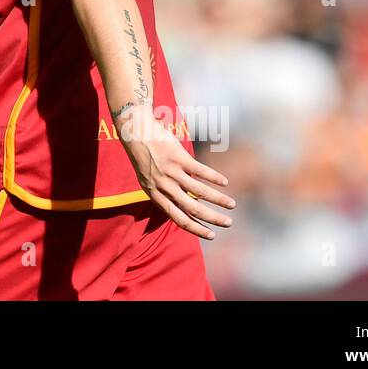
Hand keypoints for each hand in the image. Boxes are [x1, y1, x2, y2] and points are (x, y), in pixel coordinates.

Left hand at [116, 105, 234, 240]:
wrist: (135, 133)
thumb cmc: (144, 158)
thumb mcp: (148, 181)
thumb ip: (164, 194)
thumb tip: (183, 206)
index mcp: (155, 195)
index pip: (178, 218)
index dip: (196, 229)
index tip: (211, 235)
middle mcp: (164, 187)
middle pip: (193, 208)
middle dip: (213, 218)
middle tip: (228, 223)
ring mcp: (172, 172)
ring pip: (200, 192)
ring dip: (219, 200)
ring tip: (231, 205)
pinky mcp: (179, 158)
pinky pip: (201, 171)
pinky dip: (215, 178)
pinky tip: (225, 183)